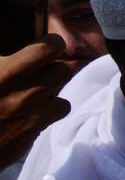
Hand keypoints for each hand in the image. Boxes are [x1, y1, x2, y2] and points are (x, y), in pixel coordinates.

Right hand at [0, 36, 73, 170]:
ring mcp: (29, 118)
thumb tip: (6, 56)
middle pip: (63, 72)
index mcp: (4, 73)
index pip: (46, 49)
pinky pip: (50, 120)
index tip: (50, 44)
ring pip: (62, 100)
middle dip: (54, 68)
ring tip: (35, 94)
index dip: (52, 44)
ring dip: (52, 96)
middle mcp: (22, 95)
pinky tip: (28, 113)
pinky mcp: (30, 136)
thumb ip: (1, 62)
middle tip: (42, 70)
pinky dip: (44, 115)